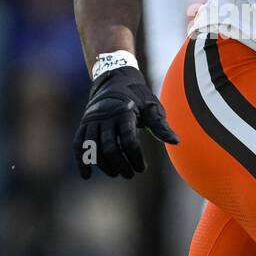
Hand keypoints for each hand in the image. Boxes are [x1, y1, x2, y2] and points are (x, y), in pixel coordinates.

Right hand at [73, 66, 178, 180]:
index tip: (142, 168)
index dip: (135, 157)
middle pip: (109, 147)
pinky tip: (86, 176)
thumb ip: (160, 125)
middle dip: (121, 164)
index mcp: (125, 110)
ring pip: (93, 148)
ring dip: (104, 165)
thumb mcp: (152, 107)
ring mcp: (92, 119)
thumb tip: (176, 142)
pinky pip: (78, 144)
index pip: (128, 139)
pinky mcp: (84, 124)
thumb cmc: (138, 97)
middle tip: (131, 174)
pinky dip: (81, 160)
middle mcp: (106, 115)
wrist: (116, 80)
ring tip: (116, 174)